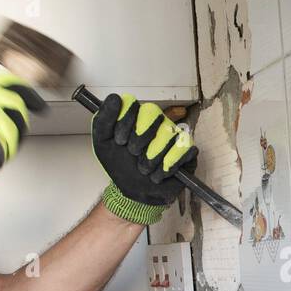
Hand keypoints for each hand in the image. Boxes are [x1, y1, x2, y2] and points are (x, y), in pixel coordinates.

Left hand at [91, 93, 197, 224]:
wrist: (134, 193)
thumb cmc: (120, 167)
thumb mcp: (103, 144)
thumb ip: (103, 120)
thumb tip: (115, 97)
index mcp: (137, 116)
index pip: (134, 104)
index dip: (126, 124)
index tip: (119, 141)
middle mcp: (157, 121)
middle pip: (154, 114)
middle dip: (139, 142)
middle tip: (134, 155)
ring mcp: (174, 134)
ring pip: (168, 133)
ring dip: (152, 159)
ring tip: (146, 169)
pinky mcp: (187, 150)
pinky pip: (184, 148)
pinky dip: (168, 165)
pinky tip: (161, 173)